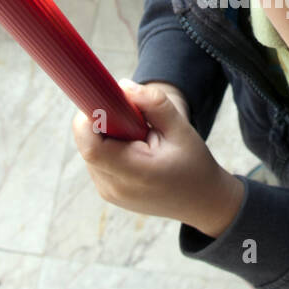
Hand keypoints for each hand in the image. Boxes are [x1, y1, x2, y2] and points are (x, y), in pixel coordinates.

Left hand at [71, 81, 243, 235]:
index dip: (89, 120)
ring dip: (106, 135)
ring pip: (89, 150)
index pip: (92, 147)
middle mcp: (115, 188)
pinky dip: (109, 147)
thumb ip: (154, 104)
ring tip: (139, 138)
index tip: (106, 102)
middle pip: (87, 145)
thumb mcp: (181, 130)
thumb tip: (122, 85)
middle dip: (102, 122)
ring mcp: (108, 193)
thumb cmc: (194, 166)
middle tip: (132, 118)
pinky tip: (134, 150)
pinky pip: (96, 161)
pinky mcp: (107, 192)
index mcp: (135, 174)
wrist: (201, 202)